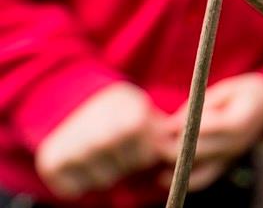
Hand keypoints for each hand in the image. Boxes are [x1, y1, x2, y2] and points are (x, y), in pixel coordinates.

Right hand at [35, 82, 168, 198]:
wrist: (67, 101)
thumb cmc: (115, 109)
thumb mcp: (142, 108)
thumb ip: (164, 131)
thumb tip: (180, 152)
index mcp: (132, 119)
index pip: (147, 157)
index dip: (143, 151)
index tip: (135, 137)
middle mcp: (102, 135)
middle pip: (127, 171)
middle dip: (126, 162)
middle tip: (114, 142)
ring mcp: (75, 150)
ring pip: (105, 182)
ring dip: (104, 171)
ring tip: (97, 148)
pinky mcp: (52, 164)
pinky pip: (77, 191)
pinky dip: (80, 180)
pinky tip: (79, 158)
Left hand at [161, 73, 262, 190]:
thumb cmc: (242, 92)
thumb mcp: (224, 90)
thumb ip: (200, 106)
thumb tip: (171, 125)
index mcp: (239, 122)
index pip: (205, 129)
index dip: (182, 127)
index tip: (165, 125)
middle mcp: (236, 145)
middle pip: (197, 152)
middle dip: (171, 146)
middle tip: (154, 139)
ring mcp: (231, 158)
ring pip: (196, 171)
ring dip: (174, 164)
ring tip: (157, 155)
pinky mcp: (225, 166)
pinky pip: (201, 180)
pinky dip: (182, 179)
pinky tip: (163, 175)